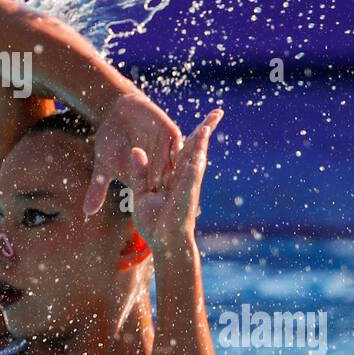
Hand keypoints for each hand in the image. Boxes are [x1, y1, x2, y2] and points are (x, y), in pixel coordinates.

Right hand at [83, 92, 183, 215]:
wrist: (115, 113)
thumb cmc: (110, 141)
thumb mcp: (103, 167)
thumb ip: (98, 189)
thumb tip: (87, 213)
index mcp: (149, 176)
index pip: (155, 194)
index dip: (155, 206)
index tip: (155, 220)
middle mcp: (162, 164)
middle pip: (169, 182)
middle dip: (170, 193)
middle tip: (169, 207)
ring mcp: (168, 148)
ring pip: (174, 163)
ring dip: (174, 174)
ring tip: (171, 186)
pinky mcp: (170, 133)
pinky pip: (176, 143)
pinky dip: (175, 151)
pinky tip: (174, 159)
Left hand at [129, 109, 221, 253]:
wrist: (164, 242)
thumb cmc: (154, 223)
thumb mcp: (141, 193)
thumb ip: (139, 173)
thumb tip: (136, 150)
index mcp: (174, 177)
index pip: (181, 150)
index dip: (188, 135)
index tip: (189, 119)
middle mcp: (184, 176)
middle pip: (195, 147)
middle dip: (206, 129)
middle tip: (217, 111)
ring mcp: (189, 182)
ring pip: (199, 154)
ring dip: (205, 136)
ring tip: (213, 117)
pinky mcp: (189, 190)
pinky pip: (193, 168)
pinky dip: (197, 153)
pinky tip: (202, 139)